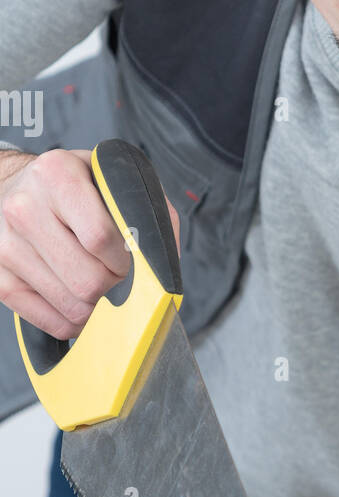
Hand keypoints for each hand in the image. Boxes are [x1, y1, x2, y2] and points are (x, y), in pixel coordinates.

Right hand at [0, 147, 180, 339]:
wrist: (15, 189)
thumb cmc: (75, 187)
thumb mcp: (112, 179)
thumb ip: (147, 209)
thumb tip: (163, 261)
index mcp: (56, 174)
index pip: (100, 237)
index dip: (126, 260)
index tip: (133, 260)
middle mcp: (23, 208)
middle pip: (88, 279)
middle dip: (116, 287)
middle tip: (119, 276)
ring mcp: (6, 247)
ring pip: (72, 306)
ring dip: (98, 306)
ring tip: (101, 286)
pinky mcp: (0, 280)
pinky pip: (51, 322)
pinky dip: (76, 322)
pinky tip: (81, 302)